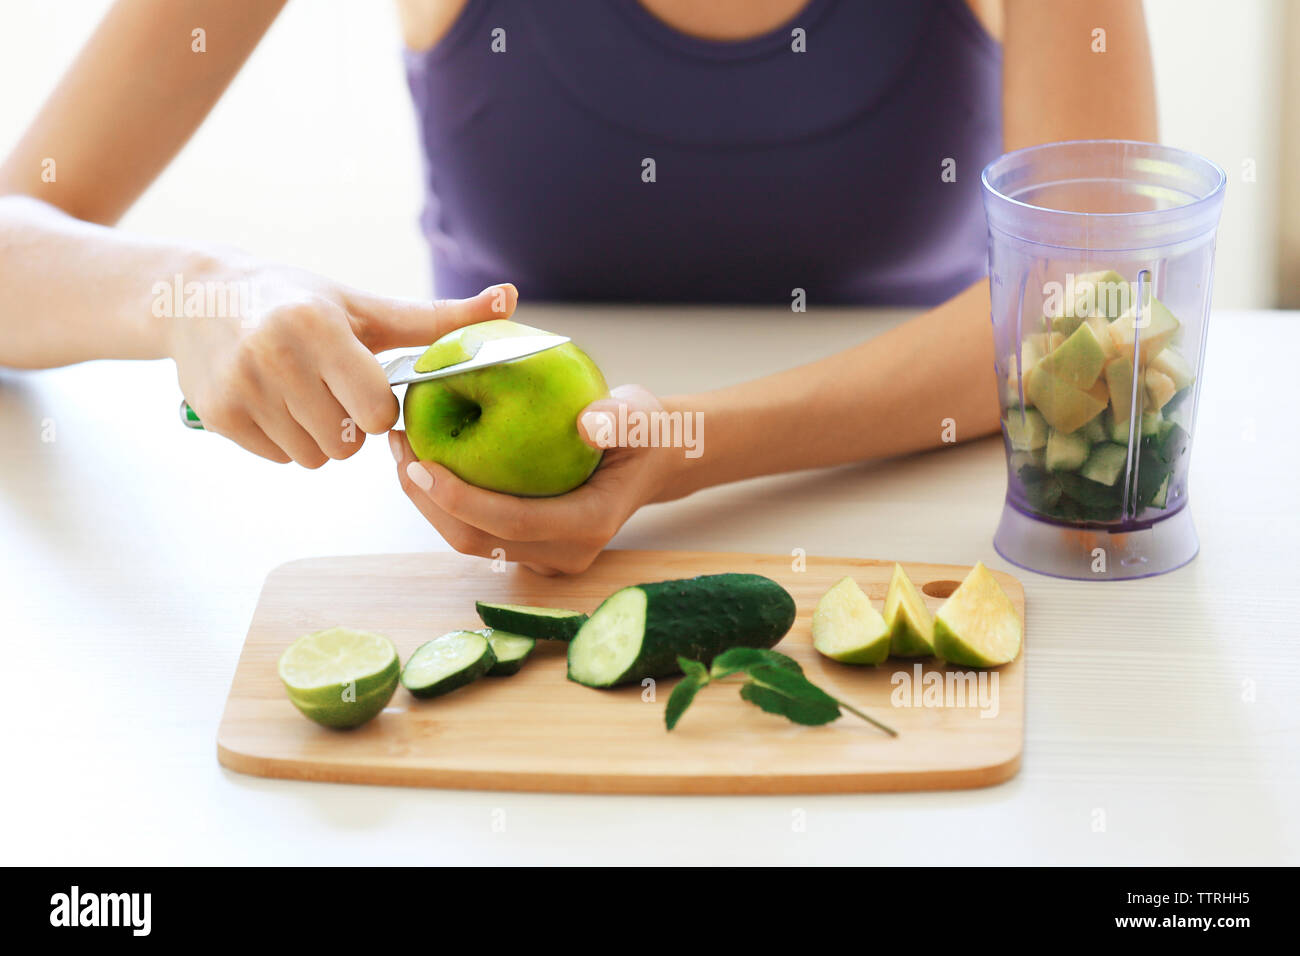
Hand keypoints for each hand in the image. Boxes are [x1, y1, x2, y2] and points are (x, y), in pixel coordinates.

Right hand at [167, 260, 516, 465]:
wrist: (201, 297)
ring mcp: (241, 388)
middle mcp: (274, 356)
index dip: (380, 408)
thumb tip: (510, 299)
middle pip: (347, 443)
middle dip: (351, 426)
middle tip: (334, 391)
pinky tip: (274, 402)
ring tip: (304, 395)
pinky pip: (280, 457)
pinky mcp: (217, 414)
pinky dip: (284, 440)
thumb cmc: (303, 302)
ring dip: (320, 437)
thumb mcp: (369, 307)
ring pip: (314, 458)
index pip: (376, 412)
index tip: (367, 385)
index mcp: (319, 328)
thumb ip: (439, 319)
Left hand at [391, 385, 679, 574]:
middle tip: (399, 446)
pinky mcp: (528, 547)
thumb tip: (587, 423)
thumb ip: (618, 419)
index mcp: (588, 525)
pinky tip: (425, 459)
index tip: (420, 463)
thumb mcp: (639, 416)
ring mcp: (544, 555)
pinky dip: (444, 500)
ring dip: (427, 501)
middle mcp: (564, 553)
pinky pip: (475, 530)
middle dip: (426, 500)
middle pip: (476, 541)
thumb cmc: (643, 432)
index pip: (512, 523)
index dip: (461, 500)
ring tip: (403, 449)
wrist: (651, 457)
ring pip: (469, 540)